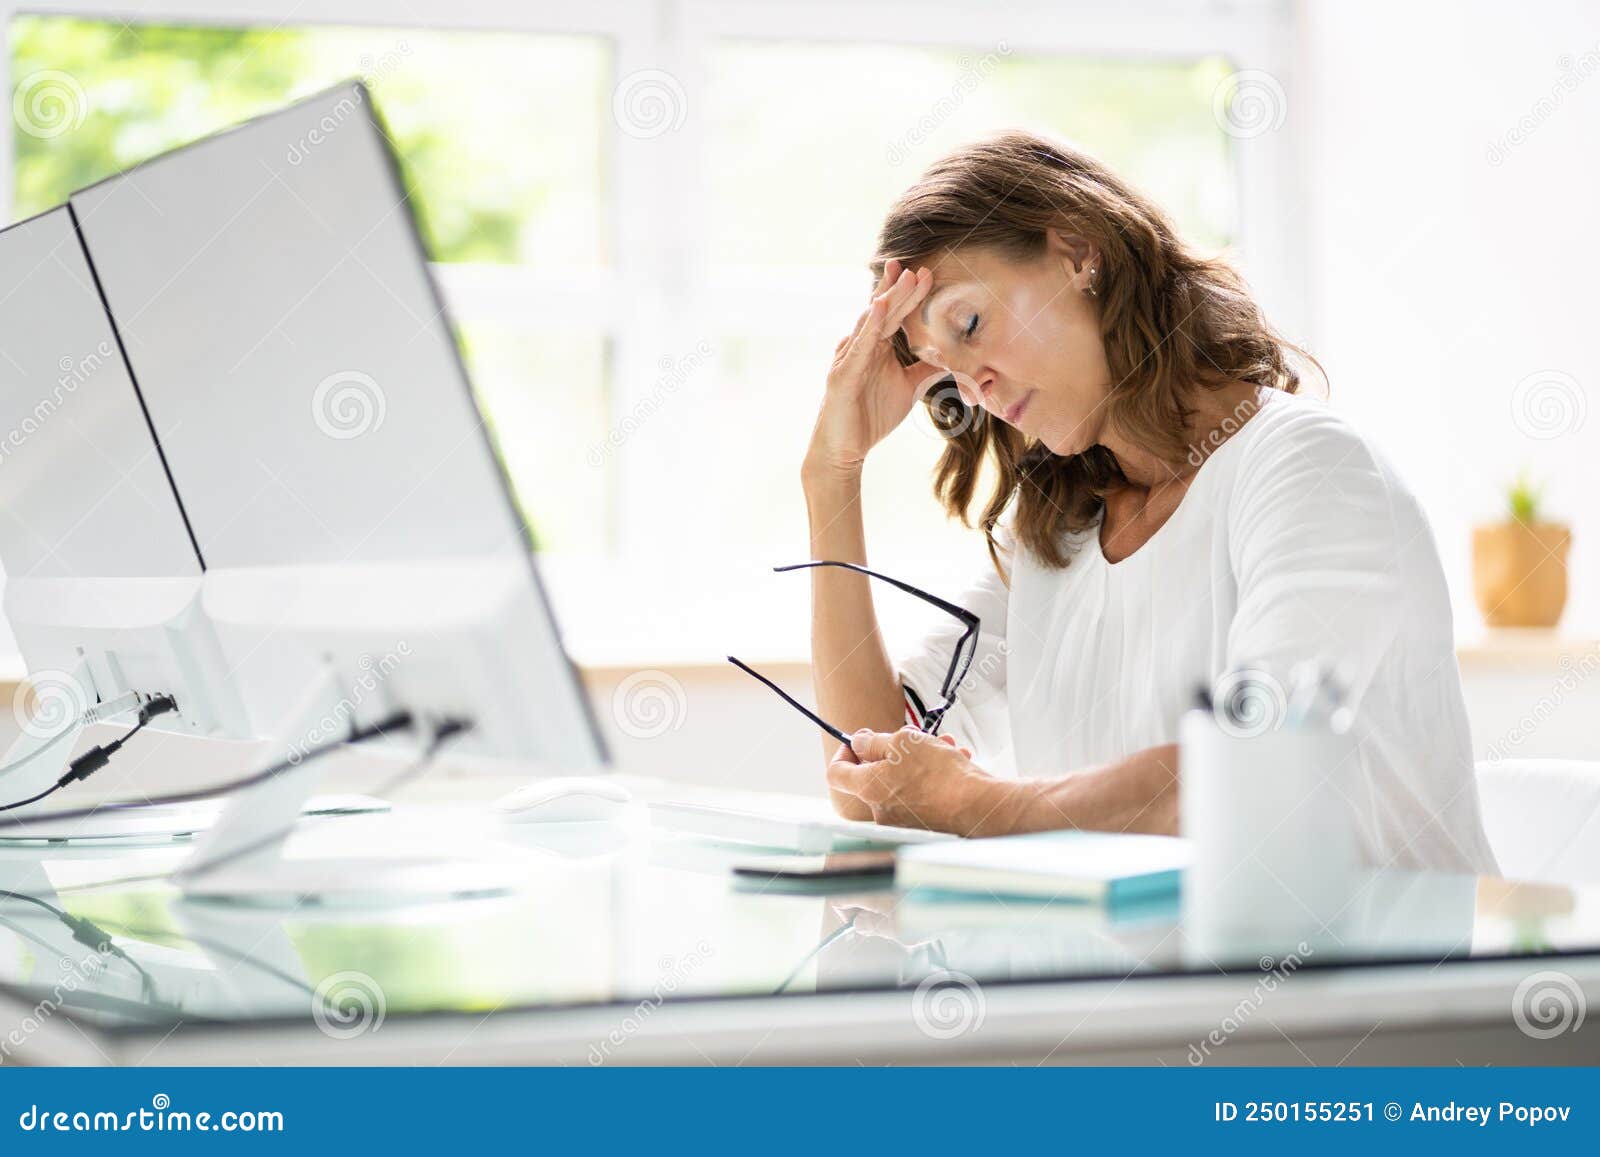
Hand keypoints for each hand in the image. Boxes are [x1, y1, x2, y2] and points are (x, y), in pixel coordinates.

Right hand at [804, 260, 939, 480]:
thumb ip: (926, 370)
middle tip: (918, 267)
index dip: (908, 294)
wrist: (845, 448)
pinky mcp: (843, 374)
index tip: (926, 274)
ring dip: (889, 299)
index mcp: (876, 347)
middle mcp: (860, 346)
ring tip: (904, 277)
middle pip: (883, 311)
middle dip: (901, 288)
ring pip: (871, 323)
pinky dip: (870, 327)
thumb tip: (952, 358)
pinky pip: (859, 347)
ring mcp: (849, 358)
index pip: (894, 314)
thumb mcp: (909, 388)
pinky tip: (880, 309)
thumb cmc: (871, 416)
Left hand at [826, 726, 1012, 836]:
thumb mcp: (901, 742)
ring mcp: (902, 818)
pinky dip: (935, 773)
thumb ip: (873, 741)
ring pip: (904, 778)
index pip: (836, 772)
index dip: (844, 751)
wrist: (976, 805)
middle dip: (895, 750)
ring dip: (921, 757)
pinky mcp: (923, 821)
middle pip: (875, 773)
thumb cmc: (938, 774)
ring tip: (943, 745)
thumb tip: (858, 741)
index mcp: (868, 788)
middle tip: (913, 738)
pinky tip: (954, 760)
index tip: (859, 740)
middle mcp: (880, 809)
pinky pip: (922, 791)